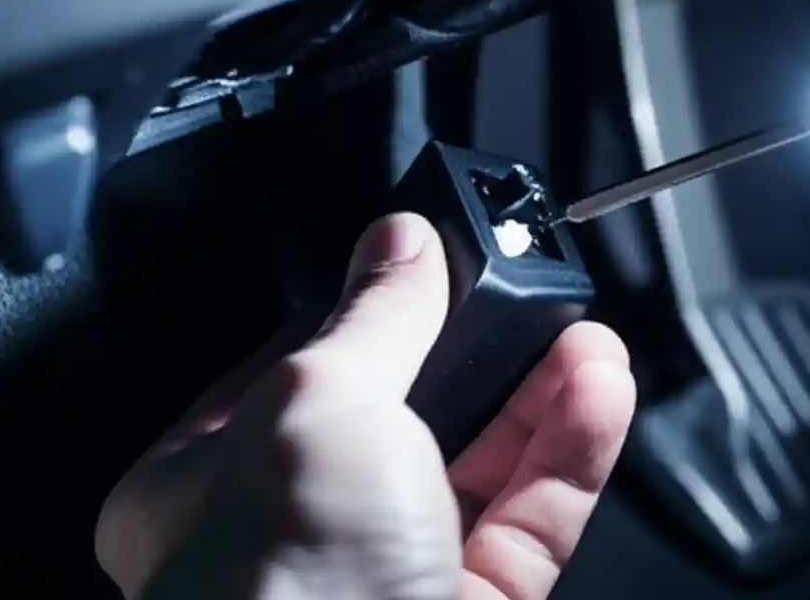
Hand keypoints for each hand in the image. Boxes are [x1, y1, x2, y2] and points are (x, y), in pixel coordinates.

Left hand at [95, 213, 635, 598]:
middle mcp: (301, 531)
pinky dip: (569, 451)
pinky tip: (596, 391)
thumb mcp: (317, 403)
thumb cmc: (278, 588)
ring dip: (540, 393)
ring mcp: (390, 574)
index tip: (429, 265)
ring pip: (480, 466)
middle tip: (524, 295)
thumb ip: (374, 315)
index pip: (299, 370)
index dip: (369, 312)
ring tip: (584, 335)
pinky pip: (530, 518)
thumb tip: (402, 244)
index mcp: (213, 481)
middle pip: (407, 414)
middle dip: (477, 350)